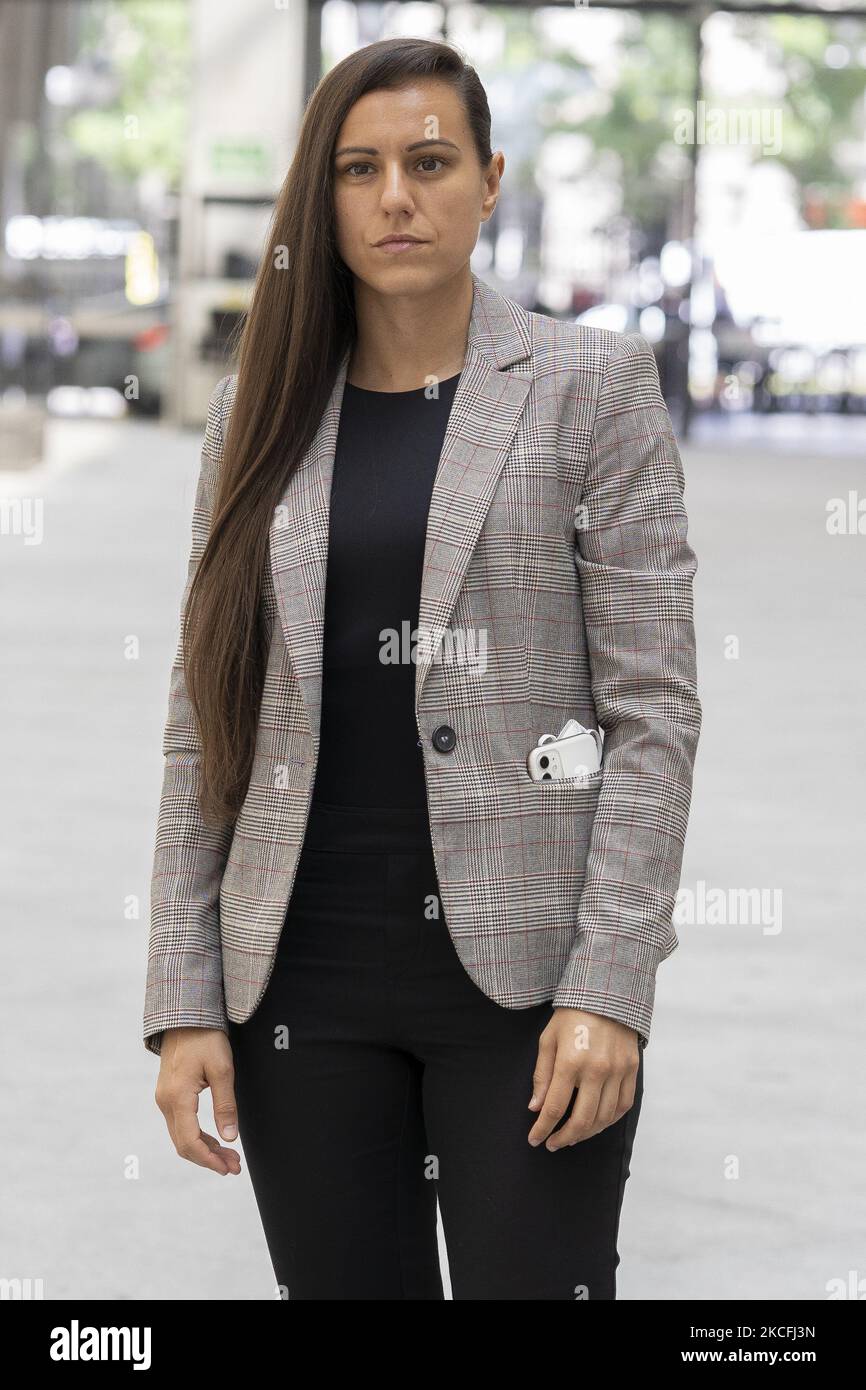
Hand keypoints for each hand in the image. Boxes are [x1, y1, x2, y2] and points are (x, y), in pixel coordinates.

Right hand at [154, 1028, 241, 1175]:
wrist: (185, 1017)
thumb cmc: (206, 1038)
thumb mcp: (222, 1069)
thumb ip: (226, 1105)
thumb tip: (230, 1138)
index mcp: (177, 1097)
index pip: (190, 1141)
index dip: (209, 1160)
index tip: (227, 1168)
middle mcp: (165, 1102)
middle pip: (184, 1144)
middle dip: (209, 1159)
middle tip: (234, 1167)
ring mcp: (164, 1099)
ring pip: (182, 1136)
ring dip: (204, 1150)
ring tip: (230, 1157)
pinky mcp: (169, 1095)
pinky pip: (181, 1124)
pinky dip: (198, 1137)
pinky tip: (215, 1141)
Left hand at [527, 1009, 639, 1150]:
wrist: (606, 995)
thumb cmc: (571, 1016)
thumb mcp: (548, 1040)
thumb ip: (542, 1075)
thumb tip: (536, 1107)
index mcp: (571, 1062)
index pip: (555, 1108)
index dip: (542, 1129)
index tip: (535, 1140)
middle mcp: (597, 1070)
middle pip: (582, 1120)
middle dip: (564, 1138)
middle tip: (553, 1143)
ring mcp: (618, 1071)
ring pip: (604, 1118)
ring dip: (586, 1133)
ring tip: (572, 1136)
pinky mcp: (632, 1070)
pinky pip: (623, 1105)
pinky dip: (609, 1120)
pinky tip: (597, 1123)